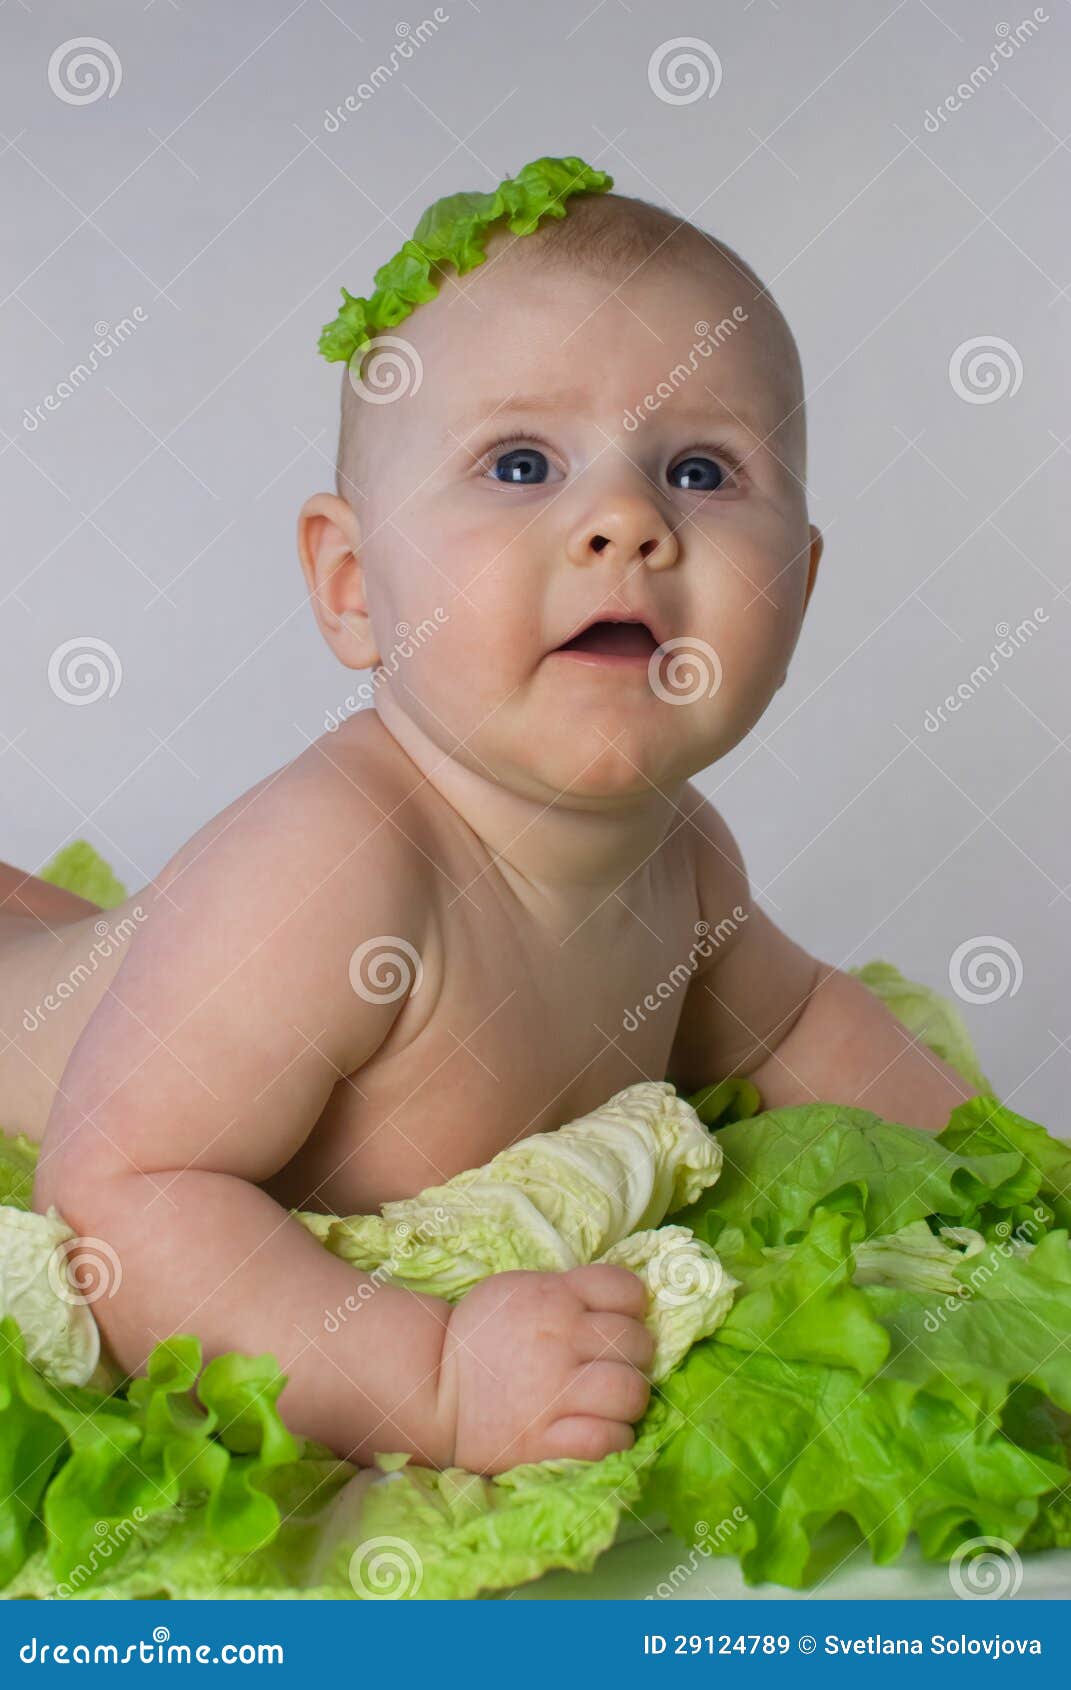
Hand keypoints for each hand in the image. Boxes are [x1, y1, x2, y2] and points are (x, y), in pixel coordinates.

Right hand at [434, 1264, 653, 1474]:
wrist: (430, 1388)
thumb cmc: (477, 1336)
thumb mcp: (516, 1291)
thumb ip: (564, 1292)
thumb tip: (613, 1306)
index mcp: (554, 1297)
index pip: (625, 1289)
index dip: (633, 1307)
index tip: (622, 1321)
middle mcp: (560, 1340)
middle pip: (636, 1343)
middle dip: (637, 1356)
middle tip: (620, 1366)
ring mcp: (554, 1392)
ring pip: (629, 1392)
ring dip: (632, 1399)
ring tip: (617, 1403)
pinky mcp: (544, 1440)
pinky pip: (605, 1440)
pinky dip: (616, 1438)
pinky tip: (606, 1432)